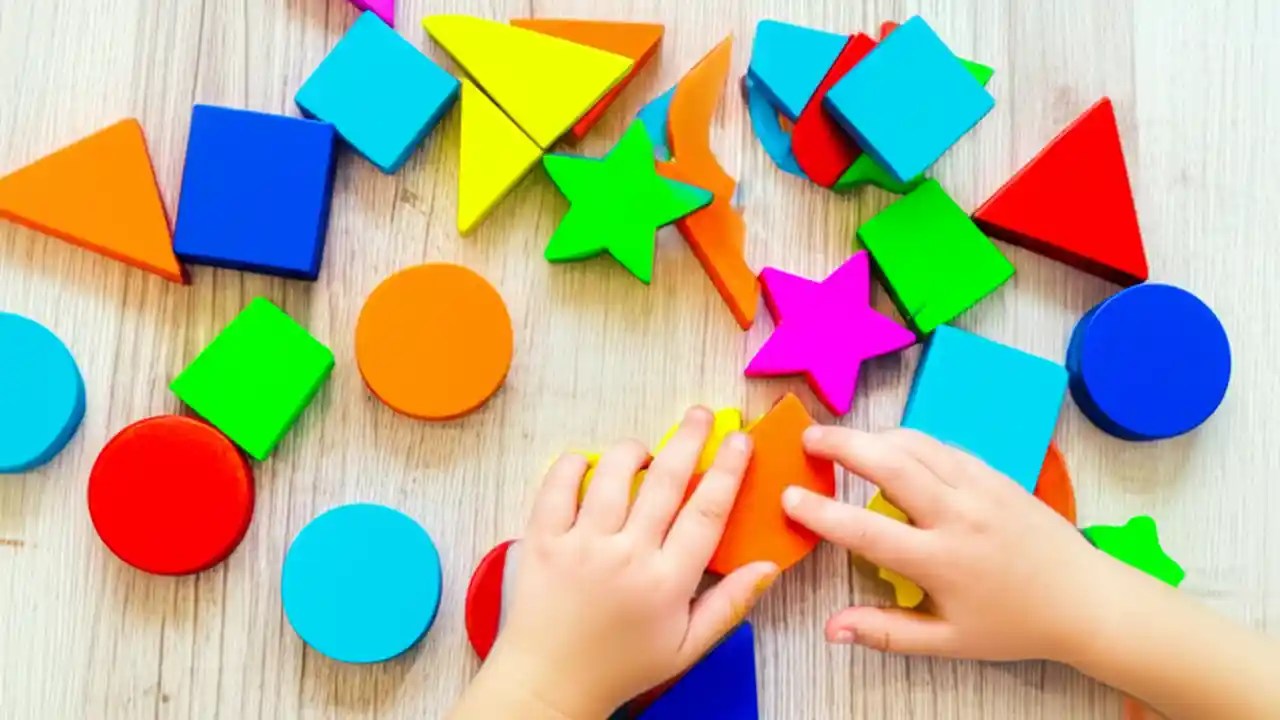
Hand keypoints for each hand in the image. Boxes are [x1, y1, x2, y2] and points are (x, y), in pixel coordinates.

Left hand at [465, 407, 778, 719]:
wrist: (550, 683)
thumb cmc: (621, 666)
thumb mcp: (686, 646)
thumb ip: (729, 604)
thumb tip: (768, 565)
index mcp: (667, 582)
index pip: (707, 512)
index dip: (727, 470)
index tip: (738, 440)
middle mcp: (626, 556)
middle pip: (666, 480)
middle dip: (688, 440)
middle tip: (699, 414)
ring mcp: (581, 545)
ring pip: (613, 474)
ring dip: (633, 451)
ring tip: (643, 451)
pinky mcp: (542, 541)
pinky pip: (558, 485)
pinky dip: (575, 464)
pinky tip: (589, 464)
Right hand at [782, 425, 1113, 662]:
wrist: (1085, 600)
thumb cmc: (1013, 624)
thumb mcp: (948, 641)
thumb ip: (885, 632)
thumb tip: (831, 629)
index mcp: (942, 561)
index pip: (867, 530)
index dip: (821, 512)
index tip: (789, 497)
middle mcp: (959, 515)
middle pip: (891, 464)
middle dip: (843, 445)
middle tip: (808, 439)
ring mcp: (981, 488)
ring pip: (916, 445)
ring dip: (874, 437)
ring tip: (843, 443)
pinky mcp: (996, 474)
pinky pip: (944, 447)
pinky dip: (910, 443)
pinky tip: (893, 450)